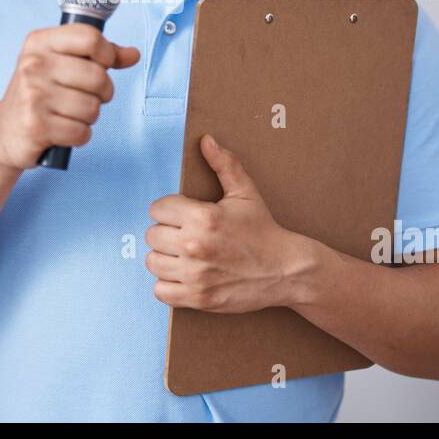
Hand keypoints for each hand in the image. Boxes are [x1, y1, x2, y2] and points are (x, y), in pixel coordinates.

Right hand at [0, 23, 139, 170]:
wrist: (5, 131)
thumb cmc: (40, 93)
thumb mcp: (61, 64)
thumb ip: (99, 56)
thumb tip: (133, 54)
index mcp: (40, 42)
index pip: (89, 38)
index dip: (107, 54)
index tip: (104, 64)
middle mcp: (33, 65)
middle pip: (98, 76)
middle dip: (102, 93)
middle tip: (85, 97)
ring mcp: (33, 95)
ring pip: (93, 108)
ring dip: (89, 117)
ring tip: (70, 114)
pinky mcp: (36, 126)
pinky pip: (82, 132)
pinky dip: (79, 136)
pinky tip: (63, 130)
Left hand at [145, 134, 303, 312]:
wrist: (286, 270)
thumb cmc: (263, 229)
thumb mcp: (245, 193)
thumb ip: (224, 164)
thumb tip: (206, 140)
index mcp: (203, 217)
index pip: (158, 208)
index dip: (168, 209)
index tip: (181, 214)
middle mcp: (194, 245)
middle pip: (152, 234)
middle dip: (166, 232)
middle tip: (183, 234)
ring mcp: (195, 274)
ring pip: (153, 262)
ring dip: (164, 258)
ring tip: (181, 254)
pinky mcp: (198, 298)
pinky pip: (161, 291)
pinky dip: (167, 285)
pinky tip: (182, 276)